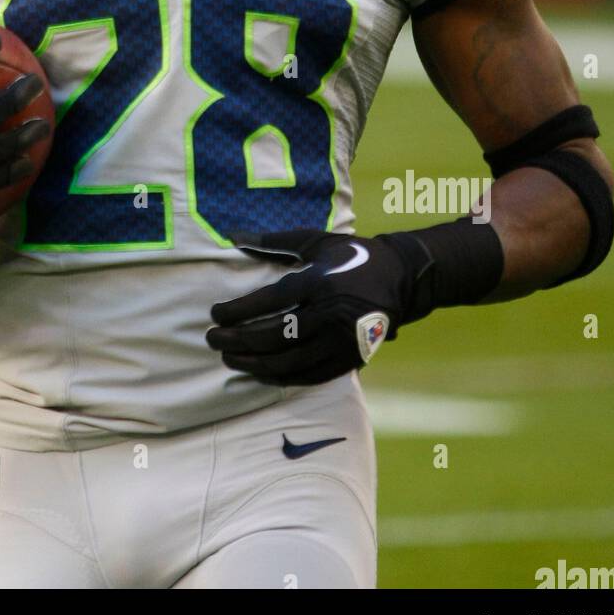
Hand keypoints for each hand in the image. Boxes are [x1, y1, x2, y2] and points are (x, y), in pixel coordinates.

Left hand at [207, 228, 431, 386]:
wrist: (402, 278)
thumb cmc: (352, 255)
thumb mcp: (315, 241)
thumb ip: (273, 242)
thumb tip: (233, 237)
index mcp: (319, 281)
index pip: (269, 301)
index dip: (237, 311)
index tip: (214, 314)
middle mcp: (330, 313)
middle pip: (274, 334)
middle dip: (237, 340)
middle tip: (212, 340)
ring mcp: (341, 340)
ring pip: (289, 361)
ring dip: (253, 363)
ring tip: (229, 358)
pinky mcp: (350, 359)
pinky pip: (310, 376)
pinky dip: (281, 378)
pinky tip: (259, 373)